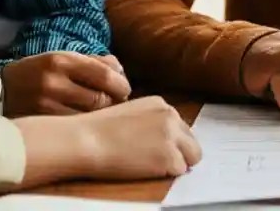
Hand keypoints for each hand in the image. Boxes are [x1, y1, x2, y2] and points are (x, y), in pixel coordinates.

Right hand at [2, 51, 131, 116]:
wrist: (0, 91)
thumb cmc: (40, 73)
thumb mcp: (64, 58)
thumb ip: (95, 62)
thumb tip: (122, 72)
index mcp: (61, 61)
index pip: (105, 76)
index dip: (121, 85)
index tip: (125, 90)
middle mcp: (53, 83)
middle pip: (100, 100)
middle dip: (114, 102)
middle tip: (115, 103)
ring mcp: (45, 107)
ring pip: (90, 118)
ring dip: (102, 116)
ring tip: (101, 112)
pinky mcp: (41, 125)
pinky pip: (75, 129)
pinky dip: (86, 127)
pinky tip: (86, 123)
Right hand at [74, 96, 201, 178]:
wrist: (86, 140)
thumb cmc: (96, 131)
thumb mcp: (129, 114)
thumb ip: (150, 122)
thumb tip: (160, 138)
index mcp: (160, 104)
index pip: (180, 126)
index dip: (171, 141)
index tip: (158, 148)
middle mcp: (171, 116)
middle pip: (191, 140)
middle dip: (179, 152)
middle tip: (158, 161)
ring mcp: (172, 136)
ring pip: (192, 156)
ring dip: (176, 163)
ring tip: (152, 166)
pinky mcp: (170, 157)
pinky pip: (181, 171)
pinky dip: (167, 175)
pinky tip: (147, 170)